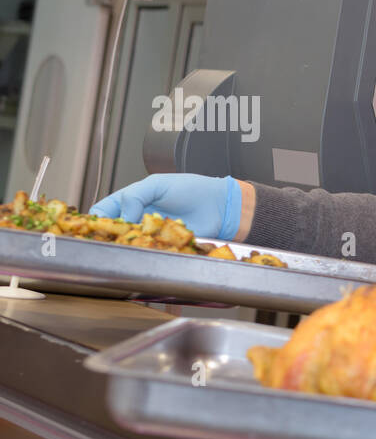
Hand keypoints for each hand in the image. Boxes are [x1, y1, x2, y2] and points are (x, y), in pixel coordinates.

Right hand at [89, 174, 241, 239]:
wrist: (218, 204)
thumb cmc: (189, 189)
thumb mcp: (156, 184)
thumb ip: (135, 197)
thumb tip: (122, 217)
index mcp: (131, 200)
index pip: (105, 211)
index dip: (96, 219)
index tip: (93, 225)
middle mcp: (138, 219)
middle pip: (114, 231)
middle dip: (107, 236)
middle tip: (107, 239)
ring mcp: (151, 234)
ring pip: (130, 244)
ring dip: (126, 246)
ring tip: (125, 245)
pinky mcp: (165, 247)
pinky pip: (150, 253)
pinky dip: (145, 253)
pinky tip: (144, 251)